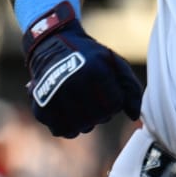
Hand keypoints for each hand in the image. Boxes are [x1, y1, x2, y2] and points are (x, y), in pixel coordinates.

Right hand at [22, 2, 142, 136]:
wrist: (54, 46)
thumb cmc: (91, 59)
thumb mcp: (116, 65)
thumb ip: (131, 89)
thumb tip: (135, 117)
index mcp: (94, 70)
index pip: (115, 104)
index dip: (115, 101)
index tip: (108, 91)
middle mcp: (72, 83)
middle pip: (99, 118)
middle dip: (102, 112)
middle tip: (95, 98)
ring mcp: (54, 96)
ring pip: (80, 127)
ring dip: (86, 122)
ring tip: (83, 106)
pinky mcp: (40, 106)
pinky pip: (60, 130)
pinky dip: (68, 126)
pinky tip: (69, 112)